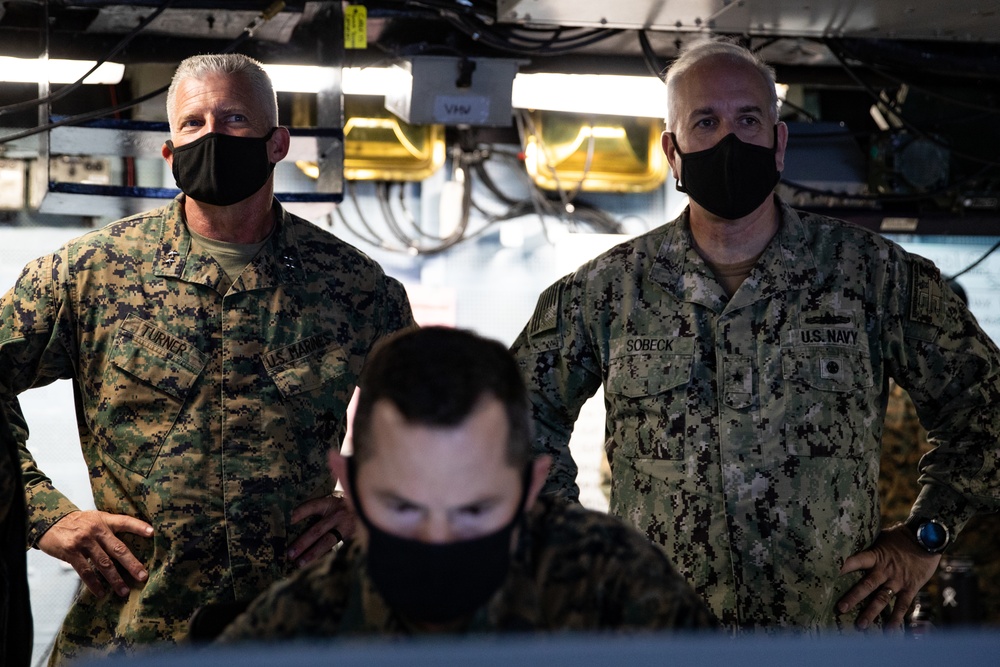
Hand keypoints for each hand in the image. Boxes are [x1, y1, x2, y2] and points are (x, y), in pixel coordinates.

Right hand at [37, 510, 152, 597]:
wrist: (49, 521)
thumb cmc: (76, 522)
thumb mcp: (95, 518)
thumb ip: (109, 528)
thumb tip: (126, 545)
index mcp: (104, 520)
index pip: (125, 521)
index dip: (139, 526)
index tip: (153, 533)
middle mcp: (96, 530)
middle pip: (118, 548)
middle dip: (132, 564)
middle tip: (142, 576)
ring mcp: (84, 542)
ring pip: (103, 563)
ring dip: (115, 579)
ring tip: (124, 590)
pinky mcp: (71, 553)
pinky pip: (86, 571)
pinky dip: (94, 583)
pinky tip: (101, 592)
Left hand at [287, 493, 354, 566]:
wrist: (367, 509)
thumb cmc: (344, 506)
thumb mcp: (333, 502)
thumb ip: (320, 509)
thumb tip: (293, 522)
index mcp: (330, 502)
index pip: (310, 507)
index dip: (297, 514)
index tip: (285, 523)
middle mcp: (337, 514)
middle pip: (317, 530)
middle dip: (302, 543)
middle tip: (290, 554)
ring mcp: (345, 526)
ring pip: (326, 542)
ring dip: (312, 554)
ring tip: (300, 563)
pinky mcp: (352, 537)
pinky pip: (336, 548)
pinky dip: (325, 557)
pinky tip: (316, 565)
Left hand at [837, 524, 940, 629]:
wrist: (928, 540)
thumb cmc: (901, 536)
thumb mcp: (882, 538)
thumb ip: (868, 546)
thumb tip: (848, 543)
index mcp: (876, 556)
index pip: (856, 561)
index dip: (844, 566)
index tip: (829, 573)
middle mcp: (885, 570)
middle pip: (866, 585)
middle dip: (853, 597)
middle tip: (840, 609)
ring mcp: (898, 581)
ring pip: (882, 599)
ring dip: (871, 612)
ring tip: (861, 626)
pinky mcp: (910, 588)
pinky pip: (902, 605)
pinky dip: (896, 618)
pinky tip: (890, 631)